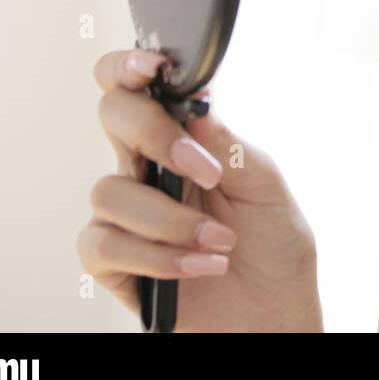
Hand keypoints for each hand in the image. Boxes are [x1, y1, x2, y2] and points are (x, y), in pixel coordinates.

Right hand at [77, 48, 322, 331]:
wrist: (274, 314)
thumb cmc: (274, 246)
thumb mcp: (268, 186)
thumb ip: (230, 145)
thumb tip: (196, 107)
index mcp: (186, 139)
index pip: (140, 87)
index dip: (130, 65)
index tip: (153, 67)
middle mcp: (149, 168)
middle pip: (112, 116)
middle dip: (152, 134)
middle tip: (201, 168)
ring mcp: (128, 214)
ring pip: (109, 191)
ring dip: (171, 219)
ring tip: (220, 241)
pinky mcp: (116, 263)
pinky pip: (103, 245)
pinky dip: (157, 256)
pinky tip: (200, 266)